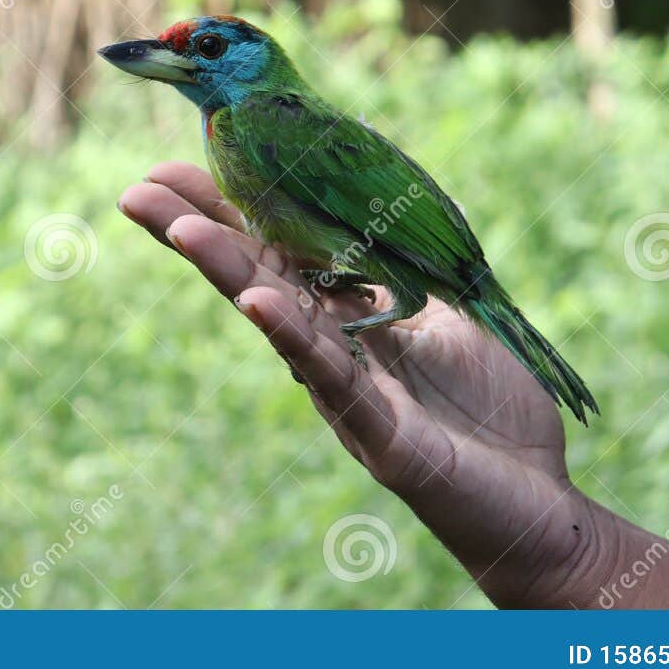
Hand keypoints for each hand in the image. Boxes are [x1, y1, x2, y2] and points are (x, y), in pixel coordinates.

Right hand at [119, 161, 613, 607]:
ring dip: (227, 274)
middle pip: (252, 280)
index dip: (223, 211)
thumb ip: (406, 260)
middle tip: (135, 192)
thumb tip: (379, 184)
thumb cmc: (487, 406)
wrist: (534, 501)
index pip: (272, 252)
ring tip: (181, 231)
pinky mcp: (383, 439)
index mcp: (343, 318)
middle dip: (194, 234)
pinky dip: (294, 339)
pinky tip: (258, 304)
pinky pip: (334, 382)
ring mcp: (348, 397)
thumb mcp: (447, 311)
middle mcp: (330, 354)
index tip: (168, 167)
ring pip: (278, 325)